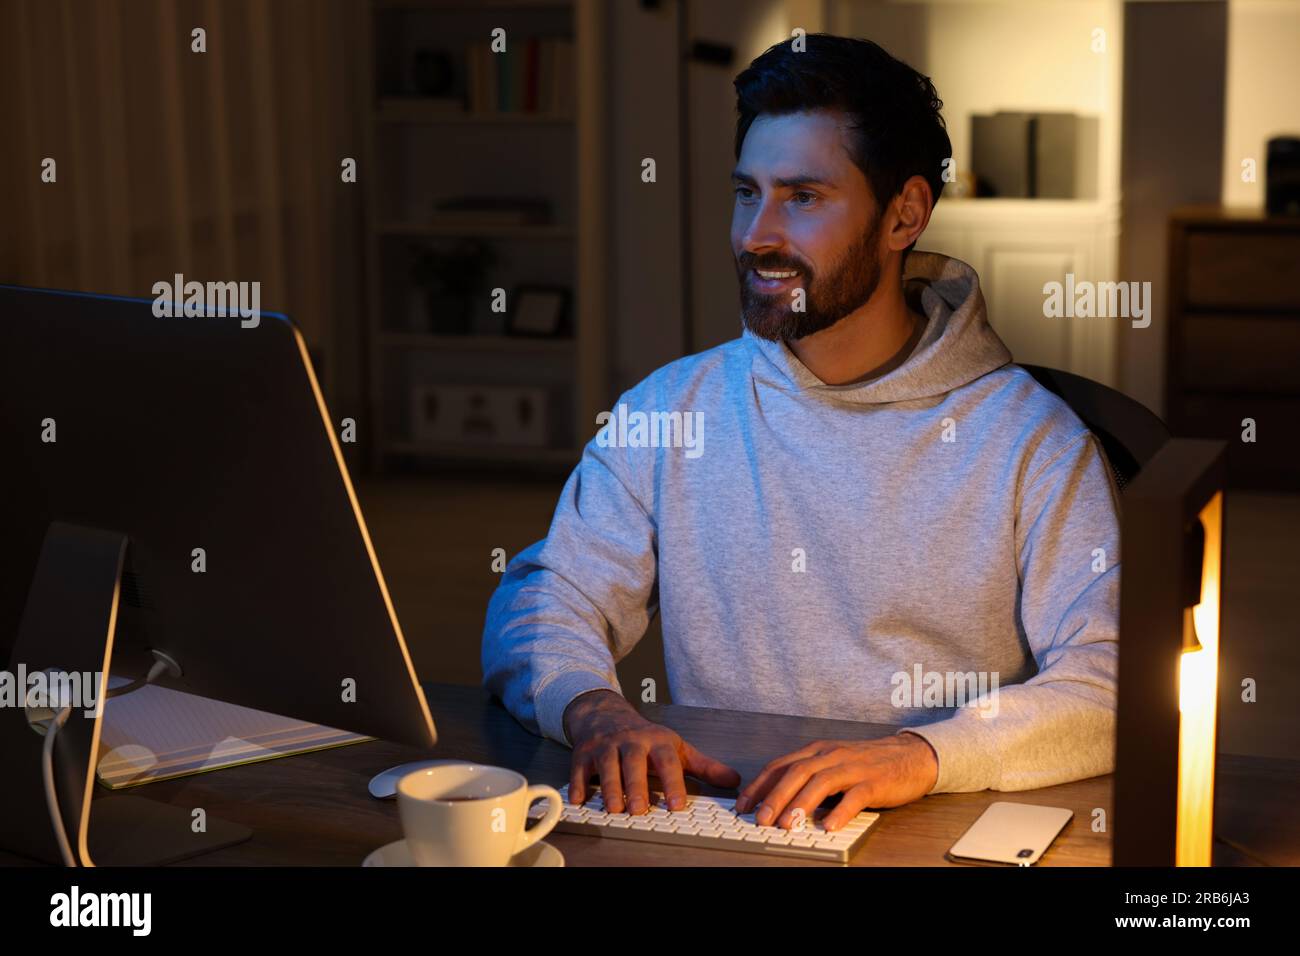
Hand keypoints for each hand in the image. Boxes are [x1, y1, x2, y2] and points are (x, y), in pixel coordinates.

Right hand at [563, 690, 740, 813]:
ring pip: (606, 766)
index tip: (677, 805)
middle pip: (633, 763)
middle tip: (639, 809)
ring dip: (609, 787)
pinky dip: (577, 784)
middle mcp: (631, 741)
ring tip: (614, 808)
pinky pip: (579, 768)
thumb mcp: (676, 747)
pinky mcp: (583, 752)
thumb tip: (733, 780)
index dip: (673, 783)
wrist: (605, 713)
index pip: (667, 762)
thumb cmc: (645, 737)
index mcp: (657, 741)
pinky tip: (579, 800)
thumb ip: (704, 766)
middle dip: (636, 786)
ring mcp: (606, 745)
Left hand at [734, 733, 938, 830]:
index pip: (781, 765)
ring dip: (801, 804)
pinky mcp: (874, 782)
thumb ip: (808, 778)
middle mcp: (831, 755)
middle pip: (796, 773)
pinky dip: (840, 812)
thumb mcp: (832, 764)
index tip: (742, 805)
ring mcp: (853, 767)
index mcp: (817, 751)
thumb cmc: (867, 763)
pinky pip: (855, 797)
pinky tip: (829, 826)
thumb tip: (778, 801)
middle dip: (774, 796)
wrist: (910, 756)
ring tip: (788, 825)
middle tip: (760, 819)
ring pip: (821, 782)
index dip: (759, 785)